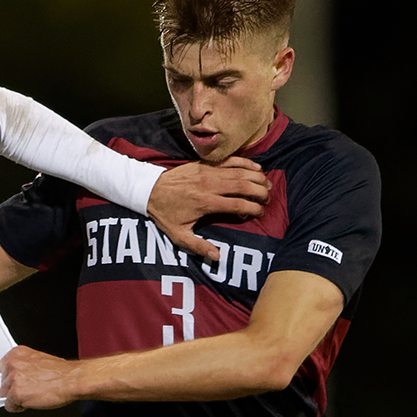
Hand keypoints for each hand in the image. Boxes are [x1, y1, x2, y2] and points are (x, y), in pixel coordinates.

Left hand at [0, 345, 81, 410]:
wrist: (71, 380)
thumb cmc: (60, 372)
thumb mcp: (38, 360)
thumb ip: (23, 366)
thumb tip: (15, 375)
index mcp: (17, 353)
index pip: (2, 367)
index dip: (11, 377)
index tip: (16, 381)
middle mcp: (13, 364)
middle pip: (2, 382)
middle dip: (13, 387)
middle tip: (29, 388)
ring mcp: (13, 379)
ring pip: (5, 394)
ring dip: (16, 397)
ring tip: (32, 394)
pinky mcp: (16, 394)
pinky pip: (9, 406)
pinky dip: (18, 407)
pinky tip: (30, 401)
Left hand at [146, 156, 269, 261]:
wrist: (149, 190)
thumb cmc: (165, 214)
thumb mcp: (178, 235)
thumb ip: (198, 246)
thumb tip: (217, 256)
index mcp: (205, 203)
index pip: (237, 204)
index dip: (253, 208)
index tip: (260, 212)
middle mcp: (209, 185)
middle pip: (243, 185)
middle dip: (260, 191)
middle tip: (268, 198)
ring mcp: (208, 172)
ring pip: (239, 172)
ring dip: (257, 177)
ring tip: (267, 184)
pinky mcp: (205, 163)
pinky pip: (230, 160)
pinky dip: (245, 163)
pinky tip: (256, 168)